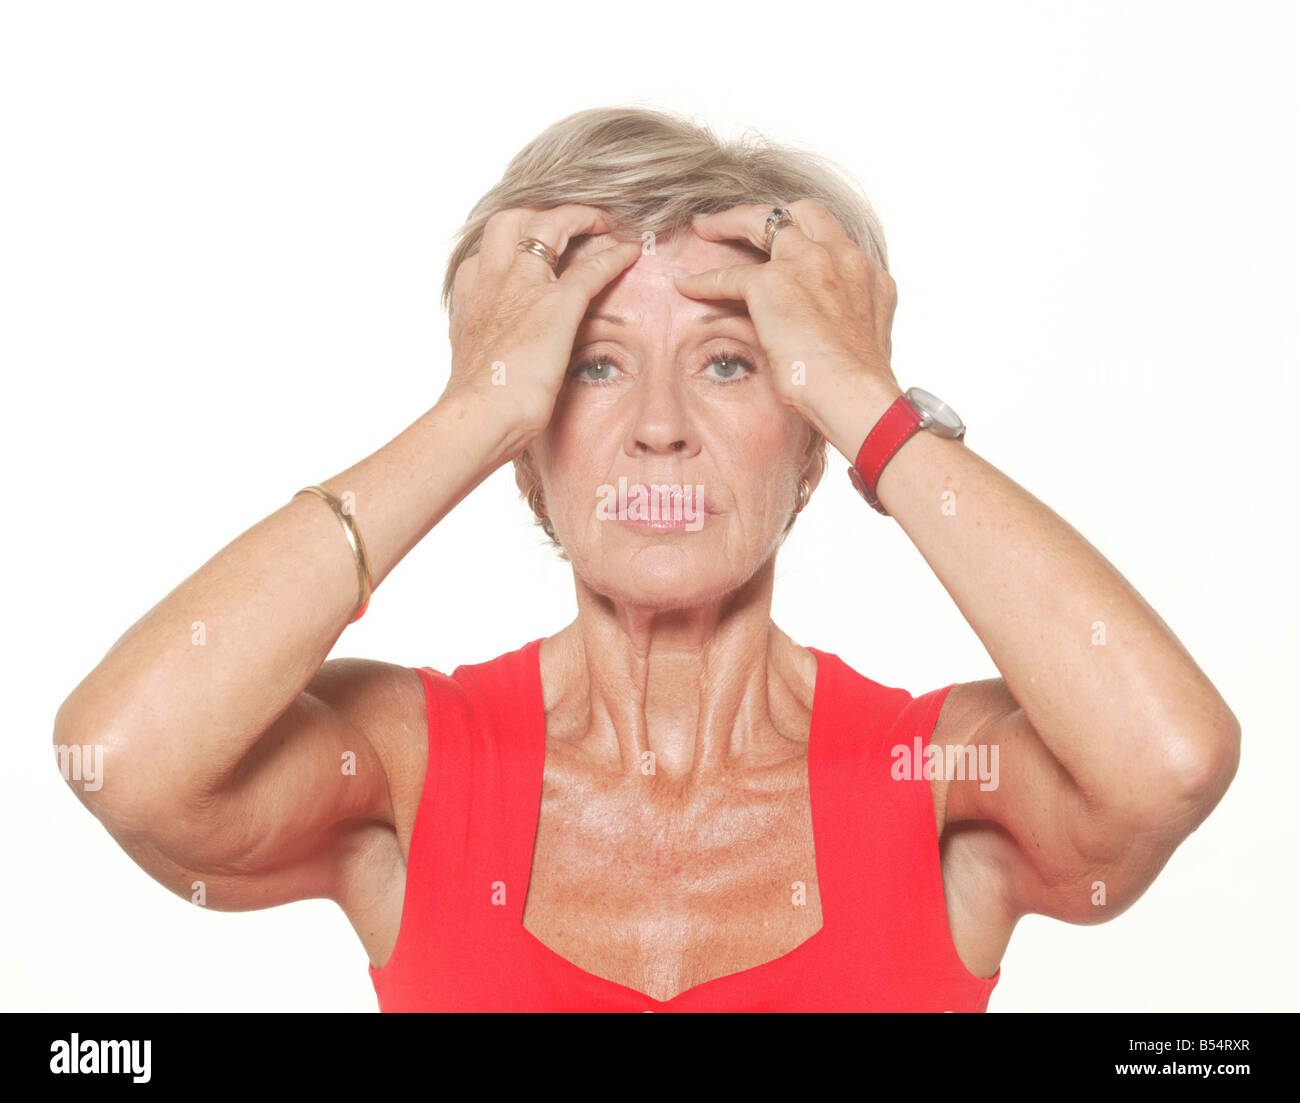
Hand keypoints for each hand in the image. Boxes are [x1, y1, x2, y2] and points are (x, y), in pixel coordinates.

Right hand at [443, 205, 642, 452]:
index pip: (490, 250)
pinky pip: (592, 267)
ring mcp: (524, 287)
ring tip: (603, 221)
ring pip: (550, 225)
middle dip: (541, 211)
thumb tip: (493, 359)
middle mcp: (493, 280)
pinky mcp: (557, 305)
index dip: (513, 242)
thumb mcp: (472, 362)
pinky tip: (631, 252)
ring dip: (580, 216)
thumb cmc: (473, 404)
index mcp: (472, 296)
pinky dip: (615, 256)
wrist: (477, 416)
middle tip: (568, 220)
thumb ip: (484, 345)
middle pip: (511, 219)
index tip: (531, 247)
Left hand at [673, 200, 902, 449]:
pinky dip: (703, 279)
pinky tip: (685, 284)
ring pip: (761, 221)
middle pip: (801, 212)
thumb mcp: (867, 343)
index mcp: (865, 273)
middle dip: (771, 213)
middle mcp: (840, 256)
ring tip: (705, 227)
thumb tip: (839, 339)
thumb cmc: (862, 387)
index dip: (806, 237)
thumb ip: (851, 324)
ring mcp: (806, 264)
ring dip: (730, 222)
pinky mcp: (772, 284)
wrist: (857, 395)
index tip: (788, 247)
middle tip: (742, 222)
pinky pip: (727, 275)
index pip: (831, 238)